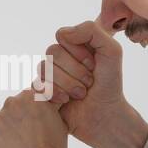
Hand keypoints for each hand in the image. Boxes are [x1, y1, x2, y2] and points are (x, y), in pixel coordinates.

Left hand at [0, 89, 68, 147]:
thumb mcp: (58, 119)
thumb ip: (43, 109)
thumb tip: (36, 110)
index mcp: (28, 97)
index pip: (21, 105)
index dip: (26, 121)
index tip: (31, 132)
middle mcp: (9, 105)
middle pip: (7, 118)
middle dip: (13, 131)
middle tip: (26, 145)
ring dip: (3, 143)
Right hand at [40, 21, 147, 147]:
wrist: (105, 117)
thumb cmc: (110, 84)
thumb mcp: (111, 51)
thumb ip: (91, 31)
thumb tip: (61, 33)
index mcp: (73, 45)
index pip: (62, 36)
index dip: (78, 52)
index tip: (94, 65)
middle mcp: (59, 59)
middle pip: (52, 52)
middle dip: (75, 70)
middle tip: (89, 83)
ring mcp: (49, 76)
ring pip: (43, 68)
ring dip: (67, 83)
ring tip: (80, 94)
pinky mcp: (41, 93)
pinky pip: (36, 85)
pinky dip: (54, 94)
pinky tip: (66, 102)